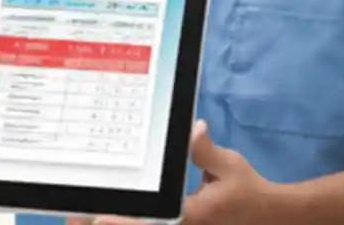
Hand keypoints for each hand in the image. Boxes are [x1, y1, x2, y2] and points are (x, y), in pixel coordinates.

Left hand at [69, 120, 283, 224]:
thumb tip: (193, 127)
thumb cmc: (247, 190)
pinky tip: (102, 216)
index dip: (119, 220)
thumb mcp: (228, 166)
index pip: (150, 219)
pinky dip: (128, 219)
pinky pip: (151, 222)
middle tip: (73, 217)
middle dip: (101, 223)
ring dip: (109, 222)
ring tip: (76, 218)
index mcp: (189, 217)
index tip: (93, 217)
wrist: (270, 217)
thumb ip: (204, 150)